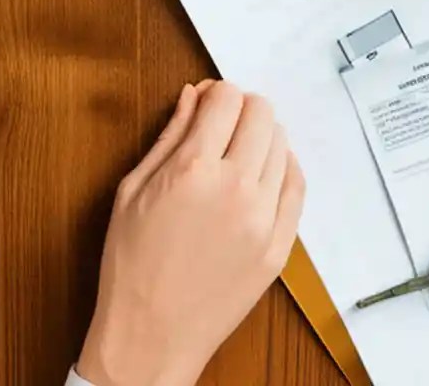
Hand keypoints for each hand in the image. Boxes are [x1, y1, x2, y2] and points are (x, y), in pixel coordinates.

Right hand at [77, 81, 306, 385]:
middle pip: (262, 116)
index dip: (218, 92)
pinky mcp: (281, 244)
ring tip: (240, 152)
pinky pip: (297, 187)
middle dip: (244, 108)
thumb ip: (169, 137)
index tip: (211, 99)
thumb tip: (193, 97)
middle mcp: (237, 188)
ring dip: (264, 138)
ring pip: (283, 147)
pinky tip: (266, 172)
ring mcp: (264, 218)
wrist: (152, 335)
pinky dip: (284, 169)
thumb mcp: (132, 192)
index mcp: (193, 170)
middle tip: (227, 121)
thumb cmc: (131, 264)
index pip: (227, 100)